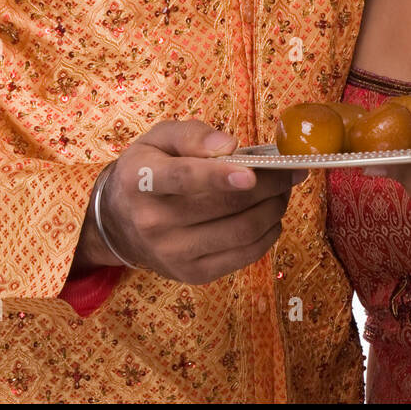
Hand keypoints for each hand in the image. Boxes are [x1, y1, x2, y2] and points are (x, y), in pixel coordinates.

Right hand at [74, 120, 305, 284]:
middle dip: (269, 184)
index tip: (251, 172)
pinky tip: (271, 216)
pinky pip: (243, 256)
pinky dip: (267, 234)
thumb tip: (230, 145)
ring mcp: (173, 254)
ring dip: (274, 208)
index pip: (183, 178)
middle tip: (291, 169)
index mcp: (141, 180)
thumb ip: (192, 134)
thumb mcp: (158, 139)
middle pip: (224, 205)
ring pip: (240, 232)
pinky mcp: (193, 274)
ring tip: (284, 189)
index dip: (218, 176)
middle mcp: (153, 222)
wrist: (119, 222)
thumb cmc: (147, 169)